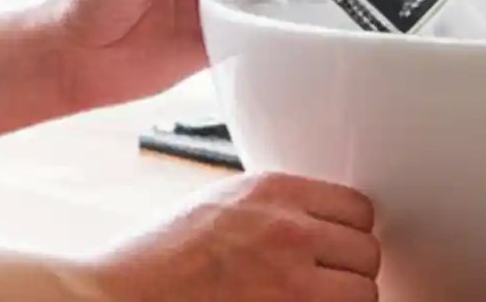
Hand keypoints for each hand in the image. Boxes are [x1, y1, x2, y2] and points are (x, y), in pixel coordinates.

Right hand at [87, 172, 379, 301]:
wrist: (117, 299)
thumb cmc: (157, 258)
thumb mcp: (223, 203)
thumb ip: (276, 206)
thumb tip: (318, 220)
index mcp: (275, 193)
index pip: (359, 209)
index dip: (350, 233)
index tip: (340, 247)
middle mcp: (289, 233)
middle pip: (368, 253)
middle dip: (351, 271)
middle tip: (327, 282)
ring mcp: (290, 284)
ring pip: (364, 294)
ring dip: (345, 301)